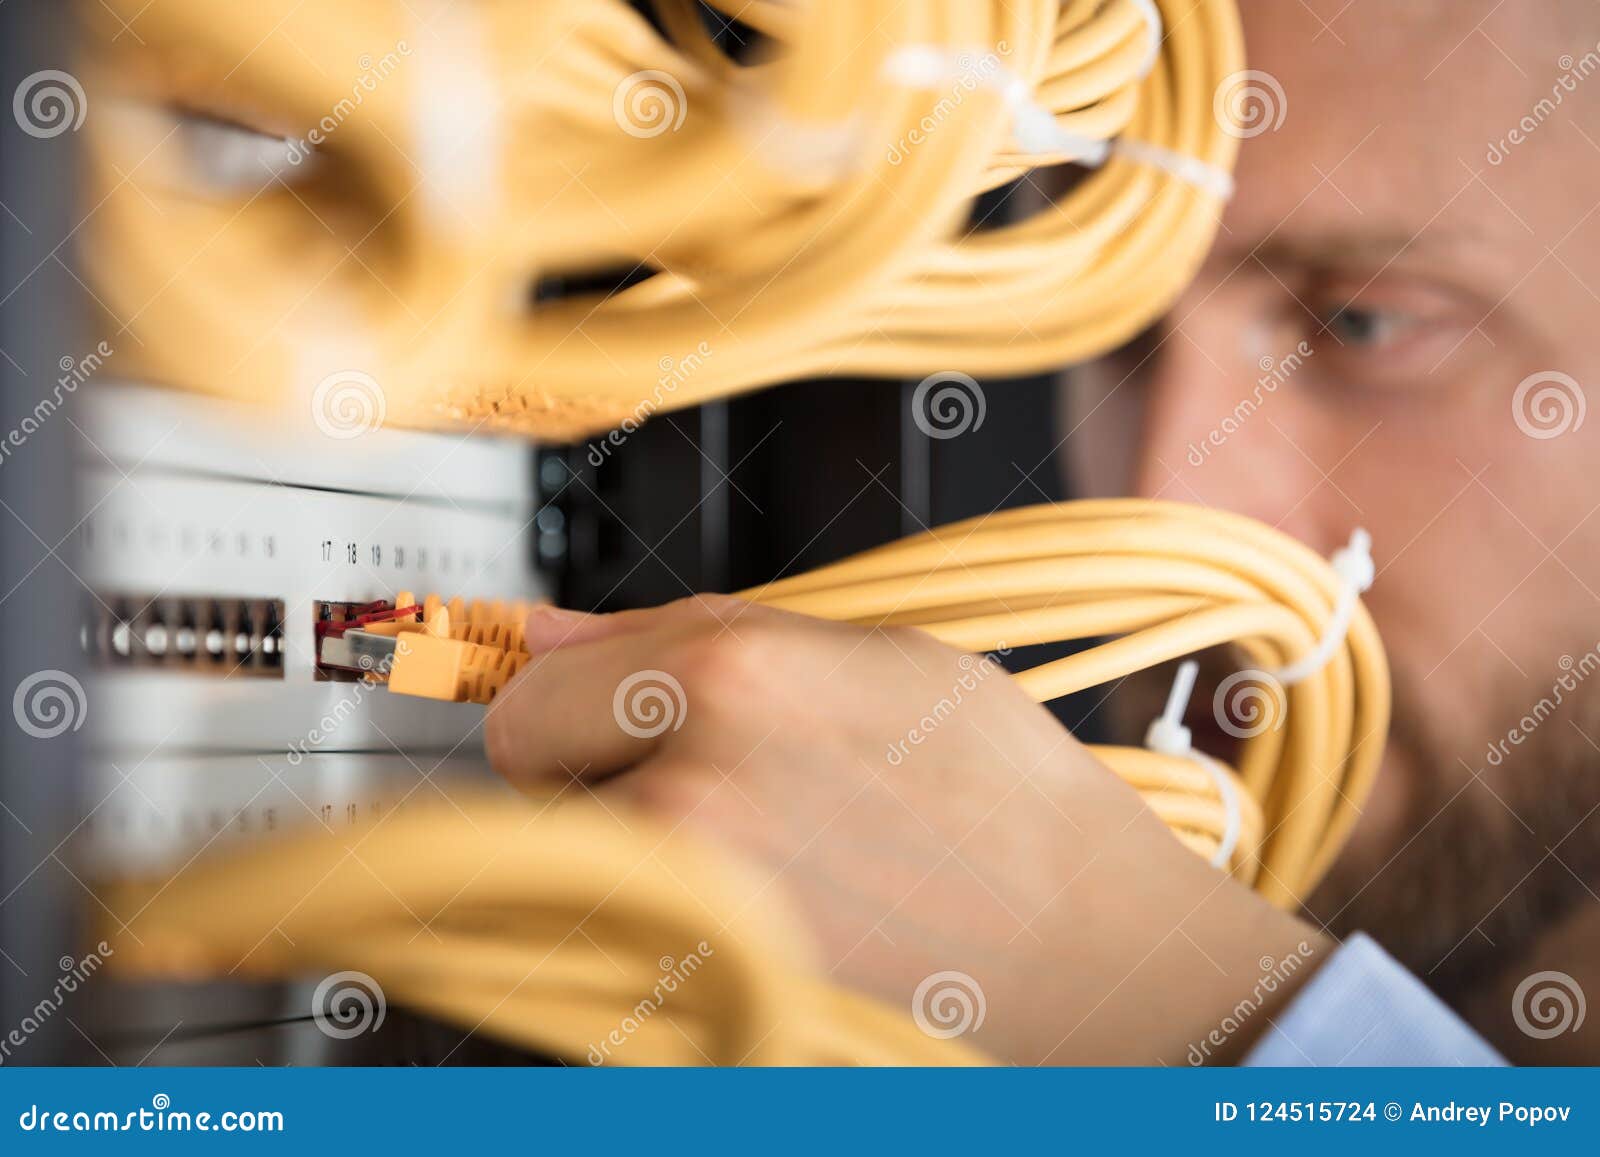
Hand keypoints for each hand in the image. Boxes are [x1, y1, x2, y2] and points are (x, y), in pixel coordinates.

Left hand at [484, 595, 1327, 1064]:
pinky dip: (652, 914)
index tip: (584, 714)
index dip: (567, 698)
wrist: (1096, 950)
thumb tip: (550, 629)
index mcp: (729, 677)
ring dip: (620, 842)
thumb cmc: (1005, 800)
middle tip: (688, 777)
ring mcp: (692, 905)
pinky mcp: (705, 990)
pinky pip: (612, 934)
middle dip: (582, 768)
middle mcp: (691, 791)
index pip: (532, 689)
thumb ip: (688, 630)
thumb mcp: (871, 655)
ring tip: (745, 846)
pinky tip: (754, 903)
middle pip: (527, 777)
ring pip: (566, 859)